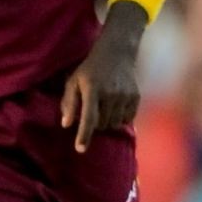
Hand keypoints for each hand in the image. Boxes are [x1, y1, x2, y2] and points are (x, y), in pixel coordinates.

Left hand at [60, 6, 143, 153]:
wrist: (117, 52)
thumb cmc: (90, 69)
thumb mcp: (74, 81)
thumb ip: (69, 102)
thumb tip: (66, 124)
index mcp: (92, 89)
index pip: (88, 118)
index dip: (84, 135)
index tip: (80, 149)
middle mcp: (110, 93)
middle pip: (101, 124)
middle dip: (95, 124)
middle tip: (93, 112)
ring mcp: (125, 95)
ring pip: (114, 124)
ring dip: (107, 122)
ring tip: (104, 108)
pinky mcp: (135, 97)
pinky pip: (127, 119)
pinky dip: (120, 118)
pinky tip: (115, 107)